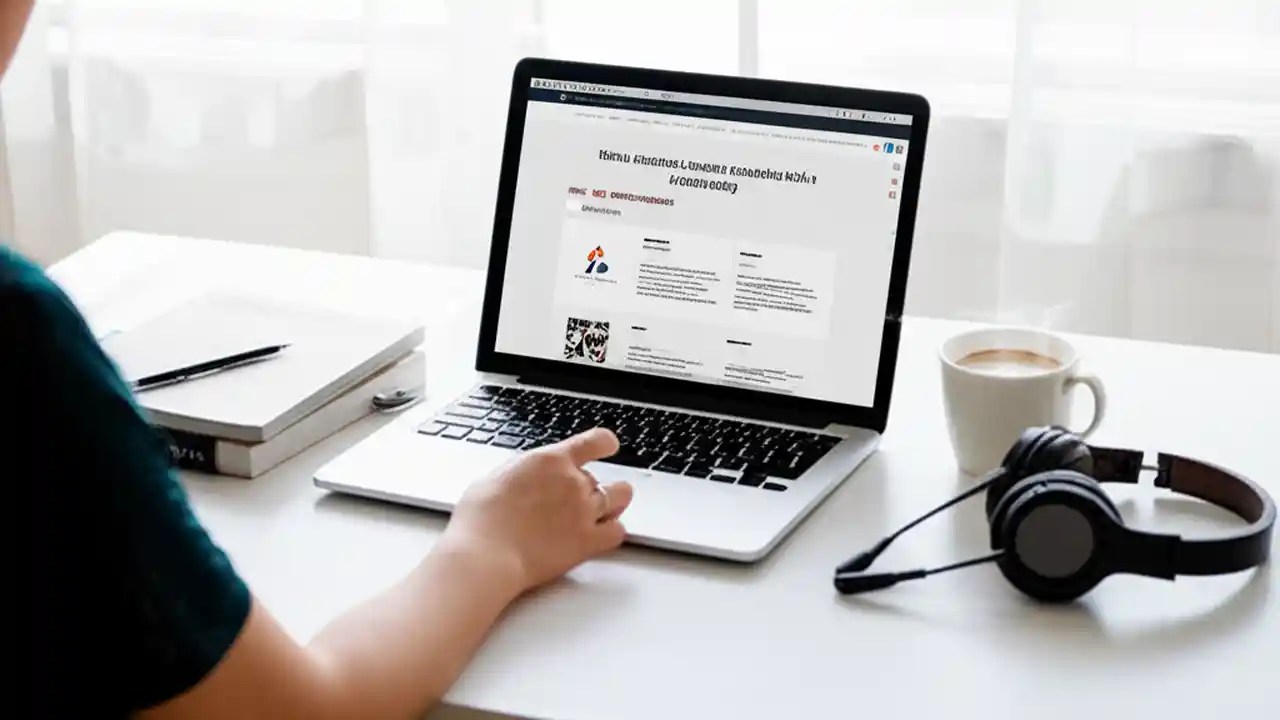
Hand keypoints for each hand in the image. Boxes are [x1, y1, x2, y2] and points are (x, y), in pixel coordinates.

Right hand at [439, 428, 633, 594]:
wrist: (486, 554)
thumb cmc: (481, 519)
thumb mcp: (495, 478)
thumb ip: (521, 474)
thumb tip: (523, 479)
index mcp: (550, 461)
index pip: (594, 442)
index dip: (604, 443)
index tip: (609, 445)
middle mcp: (573, 482)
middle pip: (596, 479)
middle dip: (587, 488)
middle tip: (575, 499)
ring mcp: (584, 512)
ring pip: (619, 498)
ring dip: (614, 501)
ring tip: (610, 506)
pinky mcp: (588, 541)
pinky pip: (618, 532)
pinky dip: (614, 531)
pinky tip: (605, 533)